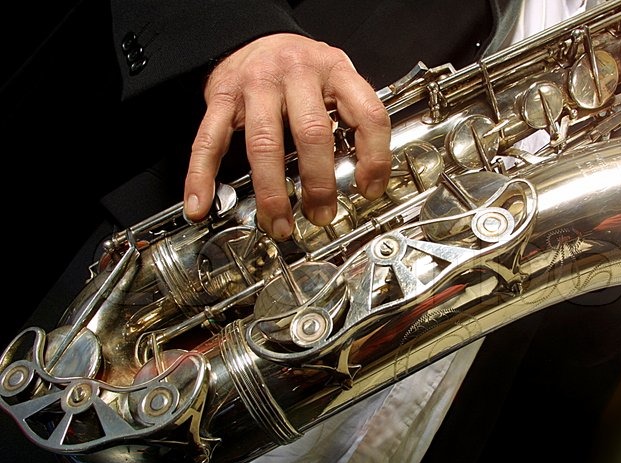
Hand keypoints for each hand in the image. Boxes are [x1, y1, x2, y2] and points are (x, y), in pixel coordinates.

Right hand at [183, 33, 390, 239]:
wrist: (254, 36)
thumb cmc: (300, 68)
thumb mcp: (336, 79)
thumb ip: (351, 119)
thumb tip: (362, 178)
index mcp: (334, 71)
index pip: (367, 115)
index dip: (374, 157)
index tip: (369, 189)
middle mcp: (296, 74)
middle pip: (313, 134)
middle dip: (319, 184)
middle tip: (321, 214)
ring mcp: (256, 85)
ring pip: (264, 144)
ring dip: (272, 192)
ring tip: (279, 223)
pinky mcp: (222, 96)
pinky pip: (210, 140)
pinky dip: (202, 175)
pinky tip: (201, 203)